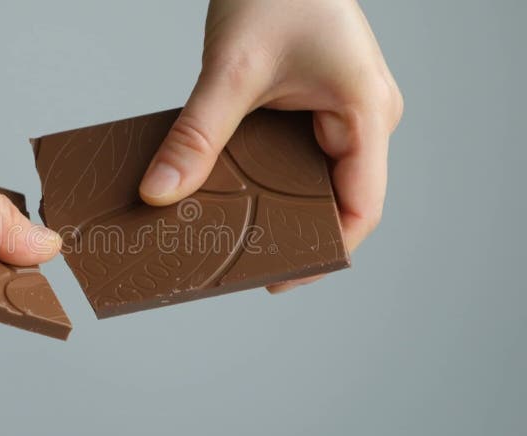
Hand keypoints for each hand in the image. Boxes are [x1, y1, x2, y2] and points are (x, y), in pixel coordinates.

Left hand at [139, 0, 402, 292]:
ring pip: (313, 182)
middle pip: (335, 201)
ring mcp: (344, 115)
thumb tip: (160, 192)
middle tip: (241, 258)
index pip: (360, 209)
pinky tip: (232, 189)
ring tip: (233, 231)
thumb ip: (196, 135)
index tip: (276, 275)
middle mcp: (364, 121)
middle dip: (291, 231)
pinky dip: (267, 177)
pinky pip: (297, 158)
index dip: (322, 250)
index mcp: (367, 113)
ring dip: (276, 206)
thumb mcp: (232, 69)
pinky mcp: (318, 109)